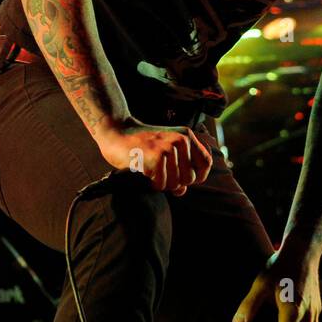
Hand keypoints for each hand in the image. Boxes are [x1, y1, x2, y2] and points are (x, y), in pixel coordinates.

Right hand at [96, 117, 213, 196]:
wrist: (116, 131)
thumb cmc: (141, 144)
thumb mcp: (165, 150)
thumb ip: (179, 168)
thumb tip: (182, 190)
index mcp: (186, 136)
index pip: (206, 163)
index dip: (198, 176)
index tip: (183, 179)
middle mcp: (181, 140)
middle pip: (190, 178)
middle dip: (176, 182)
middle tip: (160, 173)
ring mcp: (168, 148)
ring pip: (175, 184)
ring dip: (162, 184)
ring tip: (151, 171)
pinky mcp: (155, 158)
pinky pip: (160, 184)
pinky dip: (152, 183)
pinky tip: (144, 171)